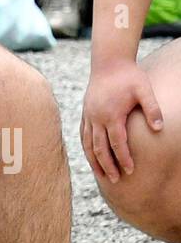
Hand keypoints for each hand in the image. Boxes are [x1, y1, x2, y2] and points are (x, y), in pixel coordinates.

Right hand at [81, 60, 162, 180]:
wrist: (108, 61)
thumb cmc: (129, 76)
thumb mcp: (144, 89)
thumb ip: (152, 108)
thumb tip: (159, 128)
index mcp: (111, 114)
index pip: (117, 143)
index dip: (124, 158)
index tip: (130, 172)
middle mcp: (97, 117)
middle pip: (100, 148)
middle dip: (108, 165)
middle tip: (115, 181)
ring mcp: (89, 115)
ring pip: (88, 144)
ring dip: (94, 161)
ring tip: (101, 175)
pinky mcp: (85, 112)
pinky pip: (83, 134)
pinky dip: (87, 148)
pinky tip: (91, 156)